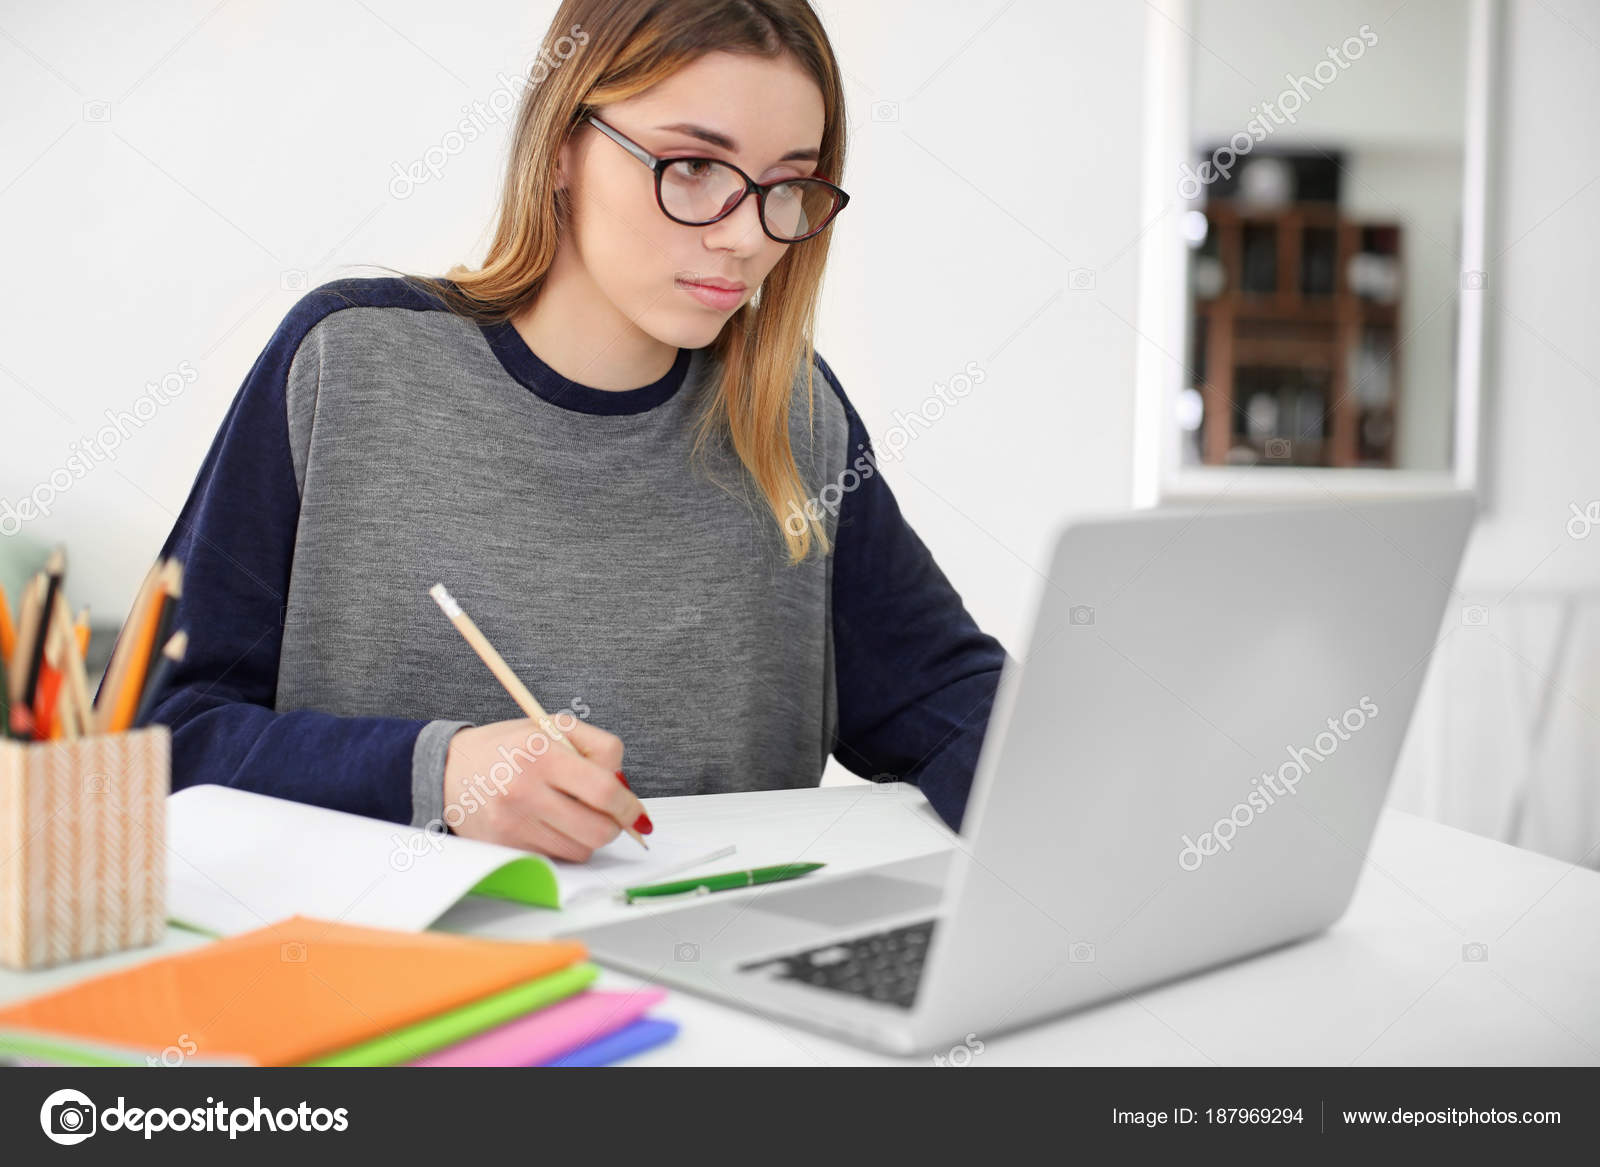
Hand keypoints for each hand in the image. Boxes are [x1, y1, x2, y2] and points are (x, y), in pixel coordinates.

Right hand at [441, 716, 650, 860]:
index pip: (604, 790)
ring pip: (580, 849)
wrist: (449, 769)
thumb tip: (626, 787)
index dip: (629, 806)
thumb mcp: (553, 727)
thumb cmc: (509, 747)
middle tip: (610, 815)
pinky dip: (563, 844)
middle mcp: (524, 789)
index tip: (635, 812)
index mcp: (541, 753)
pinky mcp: (505, 846)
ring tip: (571, 812)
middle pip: (598, 830)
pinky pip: (556, 857)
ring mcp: (512, 822)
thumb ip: (598, 748)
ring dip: (588, 835)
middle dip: (614, 825)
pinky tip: (549, 823)